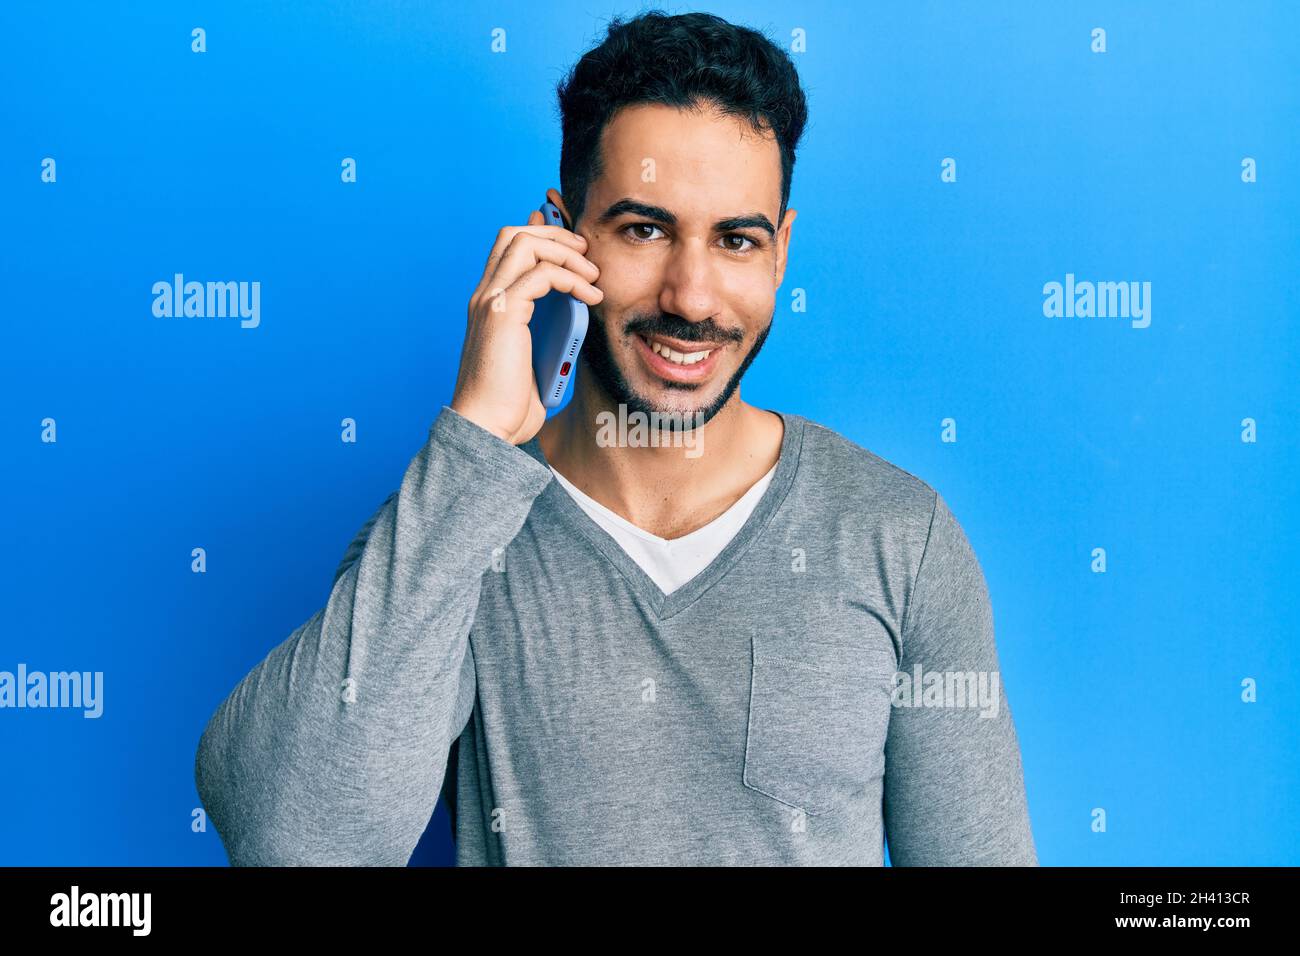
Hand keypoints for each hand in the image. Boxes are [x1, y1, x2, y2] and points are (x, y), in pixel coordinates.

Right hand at [450, 209, 602, 444]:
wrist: (487, 427)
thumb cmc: (509, 404)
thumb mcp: (535, 357)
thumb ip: (547, 330)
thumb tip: (574, 310)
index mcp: (489, 304)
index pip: (508, 248)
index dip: (541, 234)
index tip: (575, 244)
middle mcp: (485, 295)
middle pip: (515, 234)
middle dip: (556, 234)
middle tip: (587, 254)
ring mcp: (490, 301)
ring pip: (527, 243)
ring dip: (567, 252)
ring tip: (593, 276)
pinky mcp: (503, 313)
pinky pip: (542, 274)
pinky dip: (571, 278)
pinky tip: (590, 296)